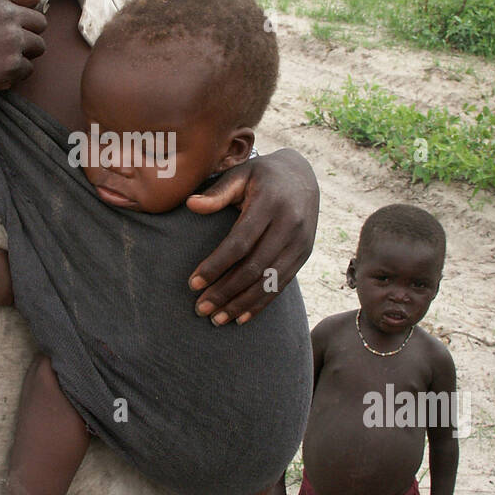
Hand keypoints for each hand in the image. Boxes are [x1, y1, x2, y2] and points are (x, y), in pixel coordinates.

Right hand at [0, 0, 46, 110]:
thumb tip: (22, 8)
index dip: (27, 8)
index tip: (18, 20)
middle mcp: (6, 12)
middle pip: (40, 22)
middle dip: (27, 33)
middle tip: (5, 45)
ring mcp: (11, 39)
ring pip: (38, 46)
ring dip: (23, 54)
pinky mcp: (12, 65)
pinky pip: (28, 69)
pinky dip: (14, 74)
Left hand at [184, 148, 318, 323]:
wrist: (303, 175)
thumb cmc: (262, 176)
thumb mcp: (241, 174)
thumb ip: (218, 192)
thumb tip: (191, 205)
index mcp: (271, 204)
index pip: (240, 242)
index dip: (216, 266)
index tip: (192, 283)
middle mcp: (289, 225)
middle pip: (254, 267)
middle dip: (225, 291)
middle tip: (200, 308)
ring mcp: (300, 242)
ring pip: (269, 282)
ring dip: (241, 304)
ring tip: (217, 319)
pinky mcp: (304, 254)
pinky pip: (282, 285)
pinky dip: (261, 304)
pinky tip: (241, 317)